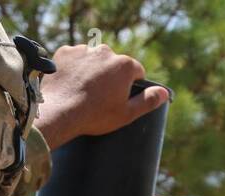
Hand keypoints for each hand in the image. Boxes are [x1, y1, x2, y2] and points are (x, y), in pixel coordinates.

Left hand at [36, 45, 167, 149]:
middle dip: (111, 76)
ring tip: (84, 91)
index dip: (131, 86)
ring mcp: (84, 50)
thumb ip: (148, 101)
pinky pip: (74, 58)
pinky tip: (71, 83)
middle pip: (114, 63)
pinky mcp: (65, 52)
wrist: (60, 112)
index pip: (136, 71)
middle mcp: (106, 52)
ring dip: (92, 70)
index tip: (122, 97)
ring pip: (94, 59)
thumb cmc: (95, 115)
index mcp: (125, 65)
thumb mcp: (127, 114)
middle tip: (101, 97)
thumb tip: (165, 93)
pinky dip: (74, 68)